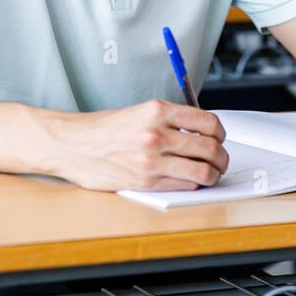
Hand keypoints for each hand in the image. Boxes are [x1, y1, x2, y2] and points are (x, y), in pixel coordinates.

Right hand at [52, 99, 229, 190]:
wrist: (73, 145)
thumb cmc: (104, 129)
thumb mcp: (140, 112)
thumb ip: (171, 119)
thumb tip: (201, 131)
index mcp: (157, 111)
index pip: (208, 122)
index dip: (221, 133)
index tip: (220, 137)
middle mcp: (157, 134)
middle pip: (211, 148)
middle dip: (222, 157)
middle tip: (220, 160)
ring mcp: (152, 160)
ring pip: (203, 171)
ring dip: (214, 174)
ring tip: (211, 174)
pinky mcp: (146, 182)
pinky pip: (185, 185)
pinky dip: (194, 184)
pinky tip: (190, 180)